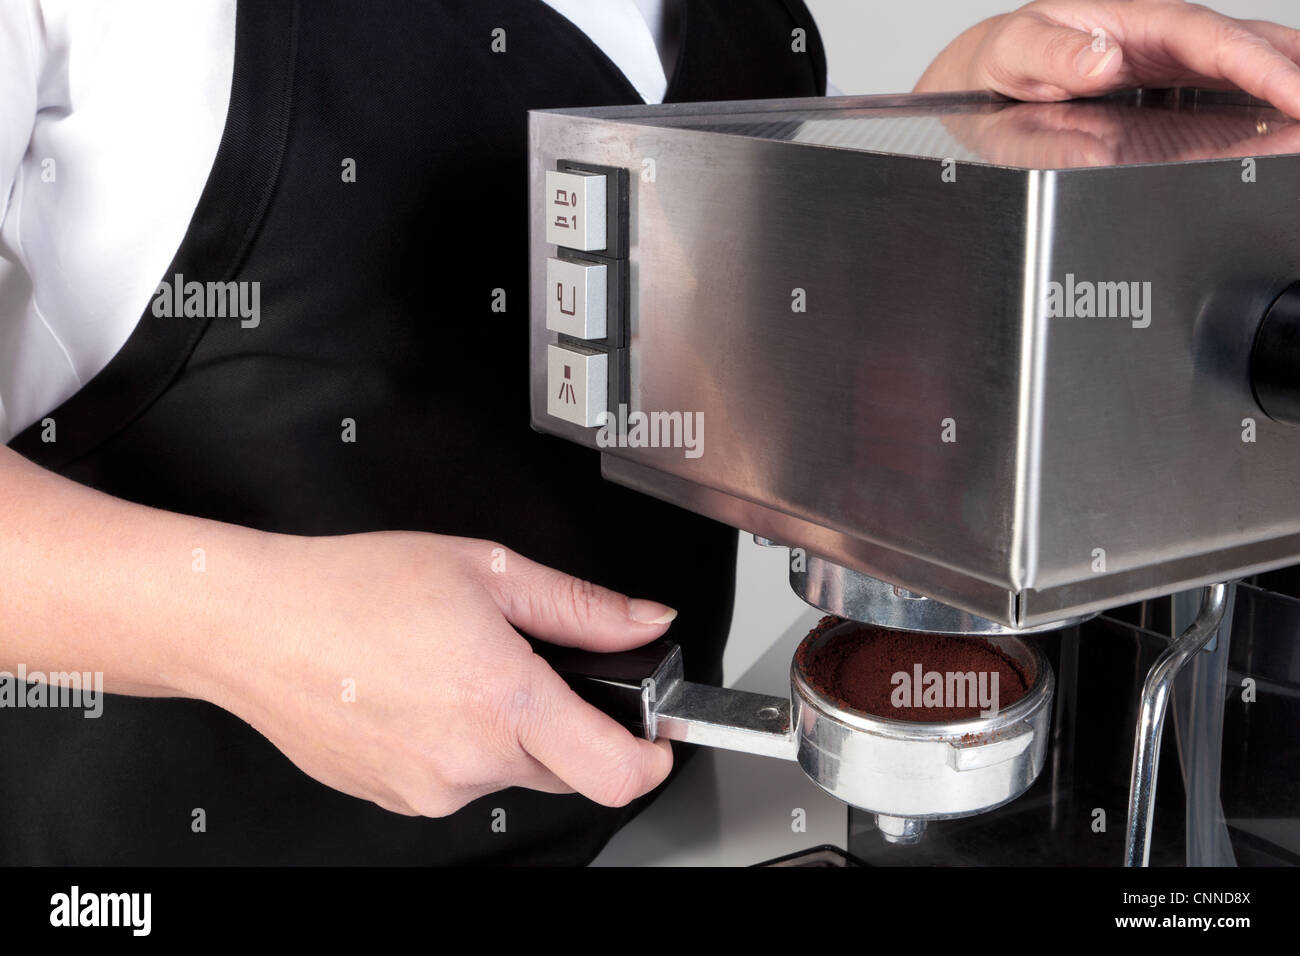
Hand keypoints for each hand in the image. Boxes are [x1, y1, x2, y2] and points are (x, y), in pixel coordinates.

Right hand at [188, 531, 678, 816]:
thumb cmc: (352, 588)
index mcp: (501, 700)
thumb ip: (580, 606)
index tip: (658, 737)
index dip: (651, 757)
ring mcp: (430, 791)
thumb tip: (644, 621)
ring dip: (508, 731)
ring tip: (455, 669)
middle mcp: (468, 760)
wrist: (255, 626)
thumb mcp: (486, 571)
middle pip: (566, 767)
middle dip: (567, 723)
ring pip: (511, 772)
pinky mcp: (399, 801)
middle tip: (523, 664)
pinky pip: (460, 781)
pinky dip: (461, 745)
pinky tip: (424, 696)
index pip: (614, 772)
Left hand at [916, 0, 1299, 118]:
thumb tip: (1101, 58)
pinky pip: (1227, 85)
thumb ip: (1056, 55)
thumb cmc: (1009, 55)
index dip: (1257, 65)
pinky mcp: (1172, 84)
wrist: (993, 69)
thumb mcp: (1020, 51)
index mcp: (1137, 21)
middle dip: (1292, 70)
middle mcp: (1163, 36)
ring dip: (1287, 79)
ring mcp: (1172, 60)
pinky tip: (1282, 119)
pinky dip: (1262, 96)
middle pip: (1245, 44)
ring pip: (1245, 61)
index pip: (1210, 39)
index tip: (1293, 92)